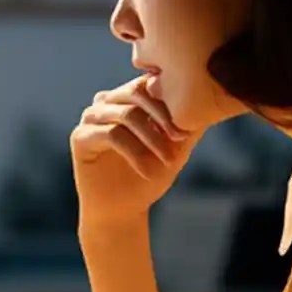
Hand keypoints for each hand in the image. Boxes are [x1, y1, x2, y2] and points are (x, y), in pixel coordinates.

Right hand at [71, 76, 198, 226]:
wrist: (122, 210)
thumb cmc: (149, 176)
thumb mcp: (176, 149)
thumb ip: (189, 126)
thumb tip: (211, 103)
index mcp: (127, 97)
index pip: (149, 81)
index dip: (171, 100)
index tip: (188, 129)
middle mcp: (106, 102)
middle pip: (137, 92)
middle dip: (163, 116)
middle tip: (180, 140)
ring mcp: (91, 117)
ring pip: (126, 114)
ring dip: (152, 138)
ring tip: (169, 161)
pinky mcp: (80, 137)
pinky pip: (111, 135)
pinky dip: (135, 153)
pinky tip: (148, 171)